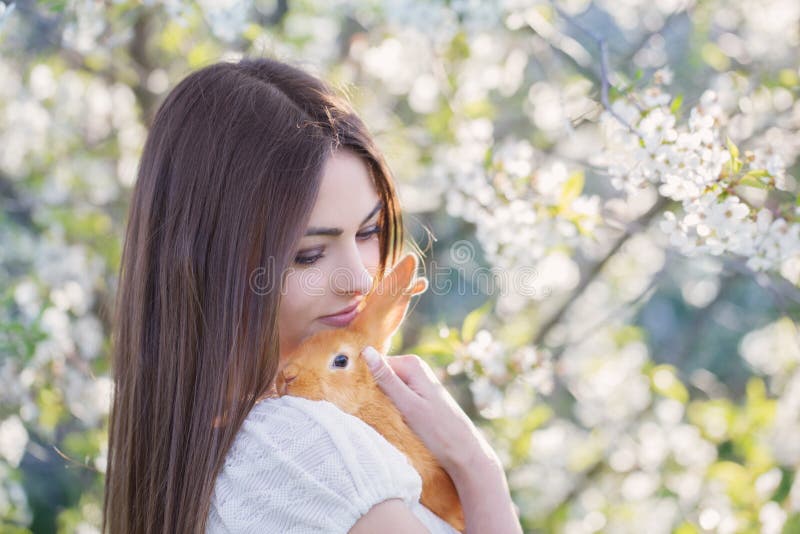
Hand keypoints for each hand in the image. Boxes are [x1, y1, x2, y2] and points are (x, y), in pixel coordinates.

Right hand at [361, 346, 499, 475]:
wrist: (463, 452)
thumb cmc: (438, 430)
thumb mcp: (407, 404)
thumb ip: (386, 378)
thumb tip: (366, 350)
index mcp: (412, 364)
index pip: (374, 364)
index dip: (363, 381)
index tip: (358, 398)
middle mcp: (415, 369)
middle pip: (380, 375)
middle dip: (372, 391)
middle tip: (370, 412)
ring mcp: (417, 383)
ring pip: (386, 388)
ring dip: (380, 402)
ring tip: (382, 419)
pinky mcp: (418, 398)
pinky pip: (395, 398)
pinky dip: (389, 408)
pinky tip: (391, 421)